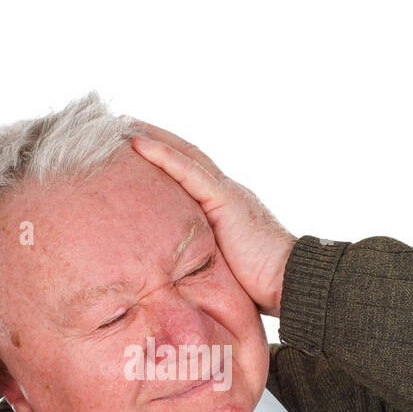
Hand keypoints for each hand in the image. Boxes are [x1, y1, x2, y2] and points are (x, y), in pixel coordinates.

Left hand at [128, 120, 296, 317]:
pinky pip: (188, 171)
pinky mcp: (225, 200)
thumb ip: (202, 263)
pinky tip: (138, 143)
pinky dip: (163, 155)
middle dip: (156, 138)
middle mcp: (226, 193)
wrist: (292, 284)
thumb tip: (174, 280)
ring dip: (152, 137)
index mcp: (226, 208)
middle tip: (121, 124)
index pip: (190, 174)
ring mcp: (226, 193)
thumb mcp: (223, 271)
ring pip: (184, 155)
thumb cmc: (262, 288)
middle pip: (185, 156)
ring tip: (120, 123)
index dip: (165, 158)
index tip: (137, 147)